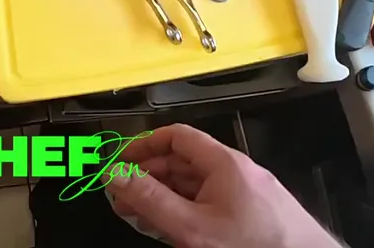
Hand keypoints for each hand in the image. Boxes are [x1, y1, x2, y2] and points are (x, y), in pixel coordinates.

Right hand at [105, 124, 339, 247]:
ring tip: (141, 216)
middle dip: (149, 177)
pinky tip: (174, 228)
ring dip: (166, 196)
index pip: (176, 136)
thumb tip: (117, 175)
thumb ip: (151, 200)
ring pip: (197, 185)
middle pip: (183, 161)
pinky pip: (212, 202)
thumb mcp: (192, 227)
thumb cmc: (256, 246)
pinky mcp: (254, 213)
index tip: (120, 163)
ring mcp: (247, 192)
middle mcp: (237, 170)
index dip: (144, 145)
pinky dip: (187, 210)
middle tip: (122, 197)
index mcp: (223, 162)